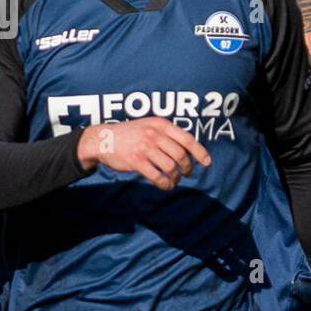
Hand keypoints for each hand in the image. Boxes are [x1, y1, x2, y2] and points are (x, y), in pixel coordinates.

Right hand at [76, 118, 210, 190]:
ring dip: (176, 177)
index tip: (207, 163)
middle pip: (181, 155)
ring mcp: (145, 147)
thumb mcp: (150, 125)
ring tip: (174, 180)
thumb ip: (167, 134)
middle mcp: (154, 134)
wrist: (103, 139)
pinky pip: (157, 176)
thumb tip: (188, 150)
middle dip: (187, 167)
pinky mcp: (136, 161)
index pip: (187, 139)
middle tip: (186, 174)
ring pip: (170, 167)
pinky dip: (165, 184)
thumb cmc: (131, 134)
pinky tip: (165, 186)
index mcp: (161, 124)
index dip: (200, 152)